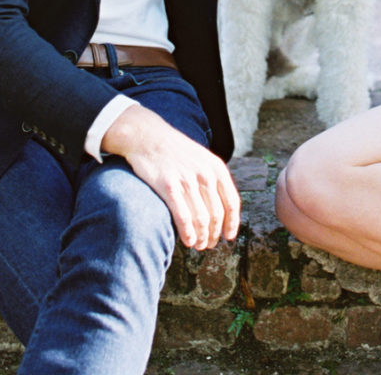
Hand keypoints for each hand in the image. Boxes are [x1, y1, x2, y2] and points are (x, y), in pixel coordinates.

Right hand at [102, 103, 240, 250]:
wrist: (148, 136)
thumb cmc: (175, 151)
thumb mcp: (202, 158)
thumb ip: (213, 179)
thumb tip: (222, 207)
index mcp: (216, 168)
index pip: (232, 203)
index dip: (232, 223)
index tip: (229, 237)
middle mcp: (205, 174)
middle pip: (217, 214)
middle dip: (215, 234)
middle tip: (210, 244)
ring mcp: (187, 180)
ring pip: (201, 219)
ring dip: (202, 238)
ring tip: (199, 245)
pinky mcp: (168, 186)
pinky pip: (183, 217)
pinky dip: (188, 233)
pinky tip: (188, 241)